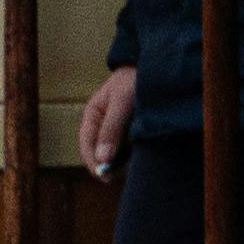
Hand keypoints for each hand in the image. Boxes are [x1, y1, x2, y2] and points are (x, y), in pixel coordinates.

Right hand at [78, 66, 137, 182]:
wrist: (157, 64)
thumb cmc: (134, 79)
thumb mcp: (122, 102)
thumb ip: (112, 129)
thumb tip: (102, 159)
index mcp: (93, 115)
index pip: (87, 144)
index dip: (93, 163)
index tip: (105, 177)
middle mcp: (102, 124)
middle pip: (100, 153)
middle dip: (108, 166)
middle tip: (121, 179)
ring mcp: (118, 128)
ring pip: (115, 154)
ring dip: (121, 163)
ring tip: (132, 170)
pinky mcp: (132, 131)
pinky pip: (129, 149)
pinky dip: (132, 156)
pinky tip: (141, 159)